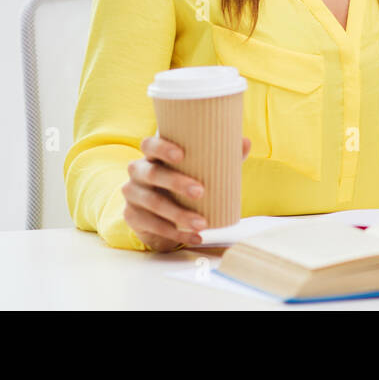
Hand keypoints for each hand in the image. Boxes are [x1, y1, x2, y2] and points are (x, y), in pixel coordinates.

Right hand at [122, 135, 250, 250]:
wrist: (157, 213)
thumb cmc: (180, 182)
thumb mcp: (196, 169)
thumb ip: (220, 155)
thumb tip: (246, 142)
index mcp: (151, 155)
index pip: (149, 144)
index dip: (162, 148)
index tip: (182, 155)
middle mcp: (137, 172)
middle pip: (152, 174)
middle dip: (176, 183)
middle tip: (201, 191)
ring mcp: (132, 195)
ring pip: (153, 204)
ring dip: (179, 214)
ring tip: (202, 223)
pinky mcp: (132, 217)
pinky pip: (153, 226)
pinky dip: (177, 234)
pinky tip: (194, 237)